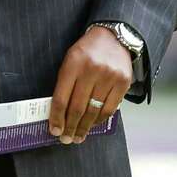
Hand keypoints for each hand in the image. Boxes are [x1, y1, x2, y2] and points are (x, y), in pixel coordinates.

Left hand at [48, 26, 132, 144]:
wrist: (113, 37)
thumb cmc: (87, 51)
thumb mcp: (70, 60)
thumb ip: (64, 84)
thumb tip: (58, 113)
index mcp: (73, 63)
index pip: (62, 98)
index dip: (56, 118)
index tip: (54, 130)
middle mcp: (91, 70)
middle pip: (78, 108)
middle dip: (70, 127)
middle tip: (65, 139)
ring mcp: (109, 76)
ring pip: (94, 111)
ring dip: (84, 128)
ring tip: (78, 136)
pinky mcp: (123, 82)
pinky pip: (109, 109)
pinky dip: (100, 120)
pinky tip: (93, 125)